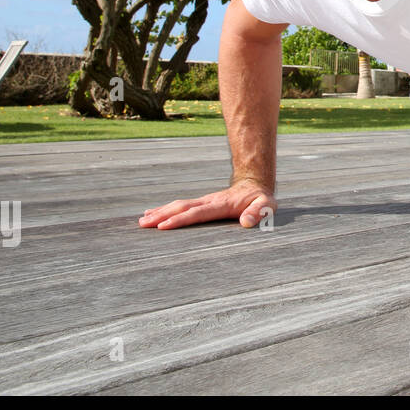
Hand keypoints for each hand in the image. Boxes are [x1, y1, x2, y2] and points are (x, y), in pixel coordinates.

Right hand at [138, 179, 275, 229]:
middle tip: (143, 224)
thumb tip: (246, 222)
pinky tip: (154, 214)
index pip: (197, 213)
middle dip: (162, 216)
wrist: (256, 184)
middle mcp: (209, 201)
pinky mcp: (202, 203)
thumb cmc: (262, 199)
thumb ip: (258, 213)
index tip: (163, 226)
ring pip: (179, 205)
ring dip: (160, 212)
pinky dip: (166, 210)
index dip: (180, 219)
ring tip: (142, 221)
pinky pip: (181, 206)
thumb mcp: (266, 206)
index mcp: (221, 205)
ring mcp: (204, 201)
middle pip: (182, 207)